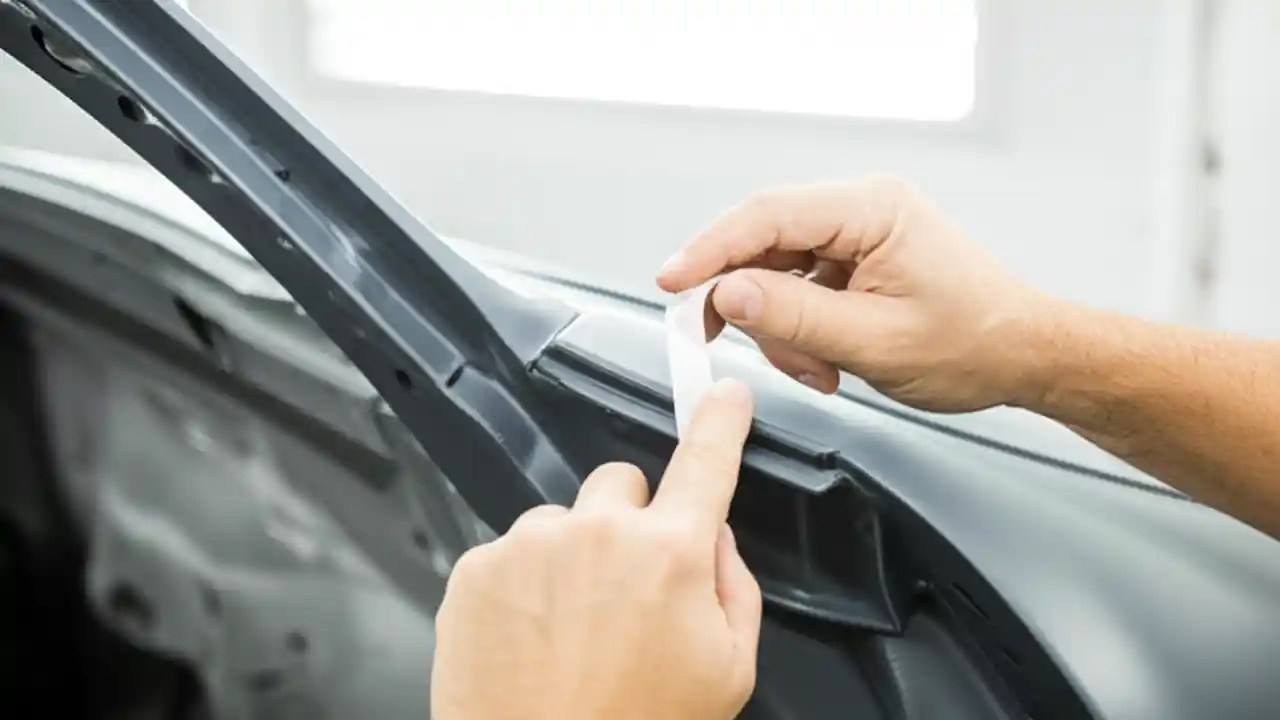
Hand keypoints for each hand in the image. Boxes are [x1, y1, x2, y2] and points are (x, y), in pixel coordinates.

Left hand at [431, 380, 761, 719]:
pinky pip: (511, 552)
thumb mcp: (728, 671)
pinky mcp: (477, 567)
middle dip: (630, 521)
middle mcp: (596, 534)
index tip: (725, 395)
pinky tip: (532, 637)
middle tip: (625, 588)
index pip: (706, 460)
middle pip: (620, 483)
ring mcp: (529, 545)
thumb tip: (716, 540)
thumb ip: (735, 588)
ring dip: (570, 556)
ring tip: (571, 630)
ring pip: (561, 519)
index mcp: (669, 554)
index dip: (721, 421)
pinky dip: (522, 584)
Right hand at [657, 177, 1051, 412]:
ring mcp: (857, 236)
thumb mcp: (874, 341)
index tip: (671, 283)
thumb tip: (725, 296)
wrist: (1024, 356)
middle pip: (764, 243)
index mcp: (872, 208)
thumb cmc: (973, 344)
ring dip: (781, 330)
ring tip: (819, 370)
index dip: (711, 249)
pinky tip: (825, 362)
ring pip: (776, 273)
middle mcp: (862, 210)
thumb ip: (794, 317)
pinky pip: (799, 289)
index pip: (768, 214)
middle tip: (723, 346)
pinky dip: (799, 331)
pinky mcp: (855, 262)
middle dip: (749, 305)